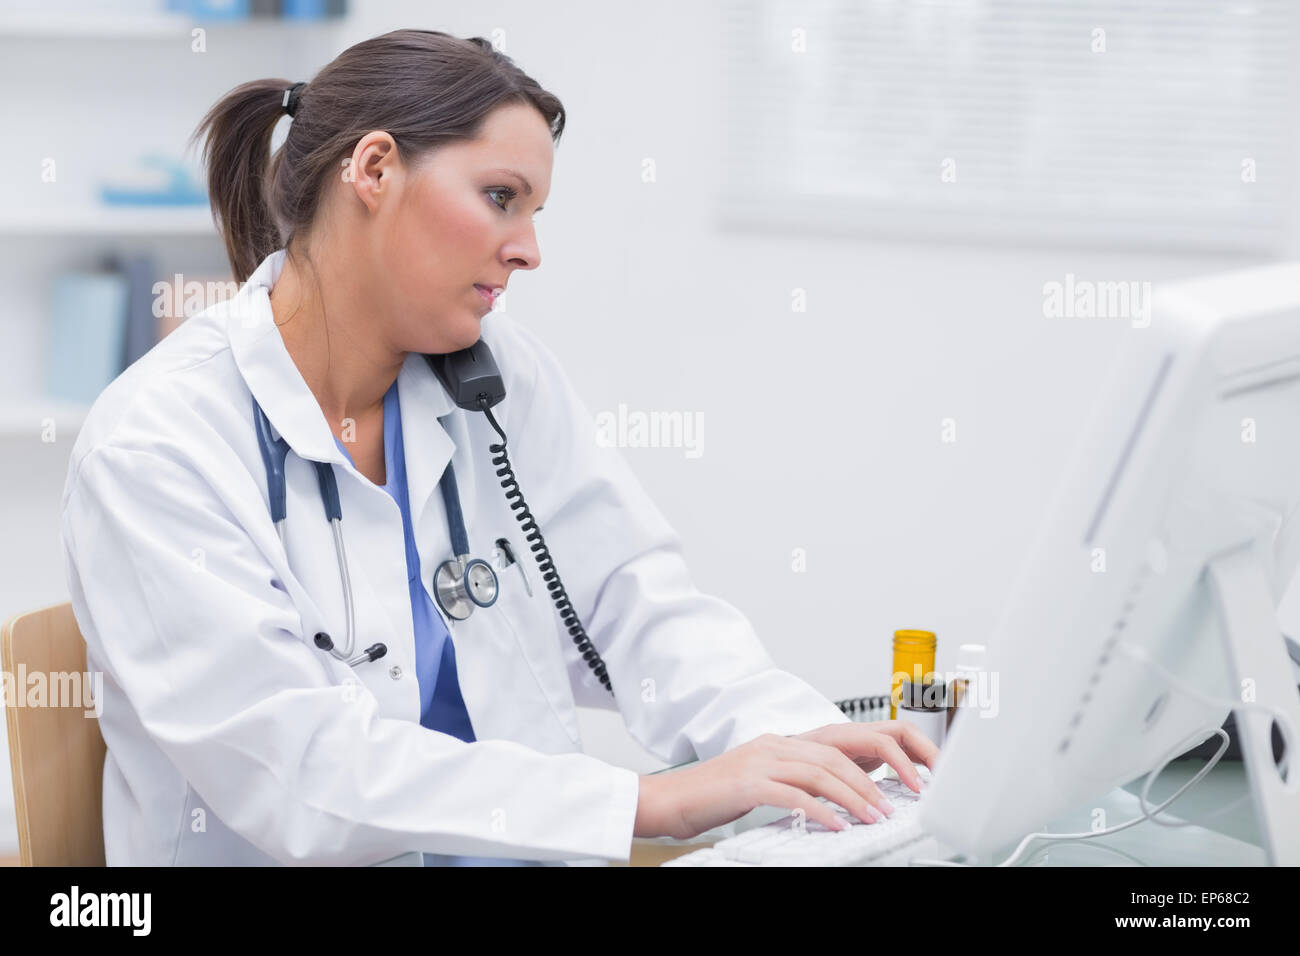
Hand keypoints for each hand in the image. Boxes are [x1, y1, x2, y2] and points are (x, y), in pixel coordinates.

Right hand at [633, 720, 940, 840]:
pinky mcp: (746, 783)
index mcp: (787, 741)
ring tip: (876, 818)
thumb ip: (804, 776)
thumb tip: (850, 785)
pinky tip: (834, 826)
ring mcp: (761, 760)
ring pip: (822, 771)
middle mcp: (778, 744)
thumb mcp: (768, 779)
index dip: (889, 749)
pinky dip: (818, 810)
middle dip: (880, 775)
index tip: (918, 773)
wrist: (668, 798)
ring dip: (855, 796)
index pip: (849, 736)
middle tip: (904, 801)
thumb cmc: (716, 795)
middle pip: (842, 751)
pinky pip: (792, 794)